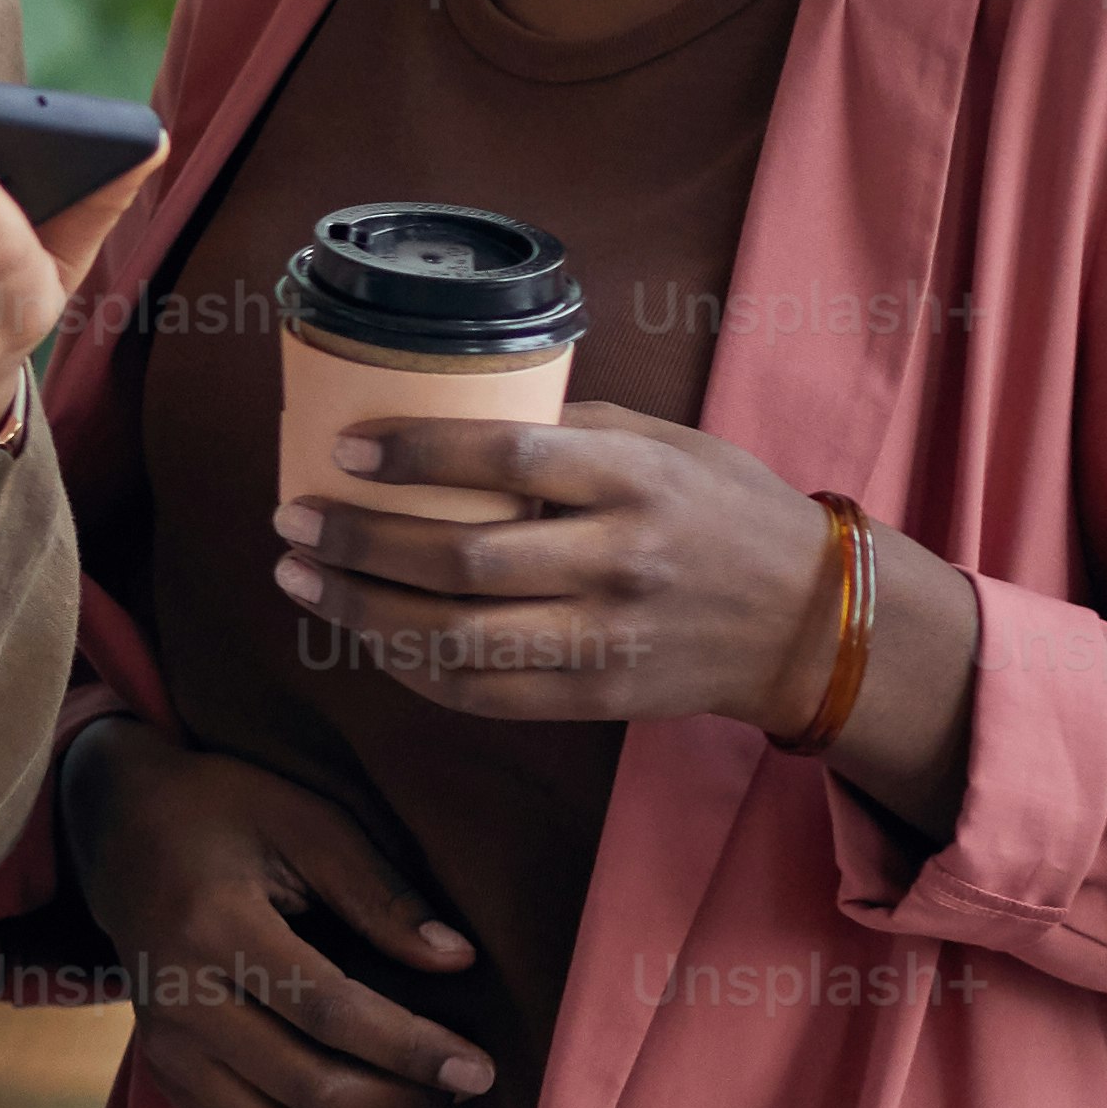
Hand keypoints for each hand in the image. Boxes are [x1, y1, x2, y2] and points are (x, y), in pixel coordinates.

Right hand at [59, 715, 496, 1107]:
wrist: (117, 826)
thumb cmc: (223, 811)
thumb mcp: (305, 822)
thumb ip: (379, 893)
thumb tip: (457, 961)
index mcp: (212, 924)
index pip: (328, 1011)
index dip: (410, 1049)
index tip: (477, 1069)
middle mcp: (177, 997)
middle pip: (304, 1085)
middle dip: (397, 1099)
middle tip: (460, 1085)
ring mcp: (160, 1043)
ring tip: (412, 1101)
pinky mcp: (160, 1069)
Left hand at [275, 408, 838, 728]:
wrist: (812, 621)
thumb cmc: (723, 512)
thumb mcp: (664, 442)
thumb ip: (569, 429)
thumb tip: (451, 412)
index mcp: (635, 478)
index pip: (510, 456)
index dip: (417, 452)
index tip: (345, 449)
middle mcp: (620, 558)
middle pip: (463, 559)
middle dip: (359, 542)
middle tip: (293, 521)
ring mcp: (610, 635)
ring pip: (459, 637)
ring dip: (363, 611)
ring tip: (302, 581)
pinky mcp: (600, 696)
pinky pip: (484, 692)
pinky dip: (413, 668)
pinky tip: (369, 638)